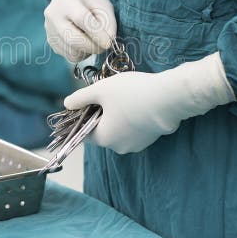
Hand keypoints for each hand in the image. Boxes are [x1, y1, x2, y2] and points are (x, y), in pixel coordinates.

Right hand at [44, 0, 116, 62]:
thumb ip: (108, 22)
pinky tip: (83, 41)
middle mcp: (53, 15)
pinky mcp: (50, 40)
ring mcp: (49, 29)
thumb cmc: (89, 0)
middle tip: (105, 46)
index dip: (97, 34)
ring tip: (93, 39)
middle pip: (72, 39)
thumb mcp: (103, 4)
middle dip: (93, 47)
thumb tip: (107, 43)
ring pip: (71, 52)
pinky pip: (68, 55)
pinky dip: (80, 53)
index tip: (109, 43)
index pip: (81, 19)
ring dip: (87, 51)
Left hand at [64, 53, 235, 153]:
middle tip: (109, 94)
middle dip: (103, 114)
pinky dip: (133, 118)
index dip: (84, 115)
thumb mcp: (101, 90)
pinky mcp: (152, 139)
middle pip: (103, 130)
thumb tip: (67, 103)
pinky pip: (135, 129)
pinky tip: (139, 102)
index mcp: (104, 139)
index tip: (89, 101)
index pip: (85, 131)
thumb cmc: (131, 93)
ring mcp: (137, 145)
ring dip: (119, 116)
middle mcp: (119, 147)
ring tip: (126, 96)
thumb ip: (80, 98)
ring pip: (120, 129)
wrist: (170, 98)